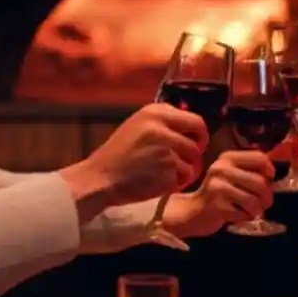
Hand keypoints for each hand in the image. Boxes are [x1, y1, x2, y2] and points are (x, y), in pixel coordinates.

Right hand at [61, 104, 207, 217]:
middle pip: (198, 142)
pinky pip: (185, 178)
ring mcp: (167, 150)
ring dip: (184, 171)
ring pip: (193, 162)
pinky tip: (159, 183)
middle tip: (184, 161)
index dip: (198, 134)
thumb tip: (191, 128)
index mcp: (154, 112)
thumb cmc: (117, 155)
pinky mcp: (168, 172)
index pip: (194, 120)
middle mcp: (163, 128)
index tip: (194, 142)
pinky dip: (176, 183)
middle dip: (195, 153)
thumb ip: (163, 124)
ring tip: (164, 174)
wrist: (99, 178)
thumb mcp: (137, 127)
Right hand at [164, 150, 275, 237]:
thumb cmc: (219, 193)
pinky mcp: (217, 206)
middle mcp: (221, 169)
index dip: (270, 170)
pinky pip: (244, 213)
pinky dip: (246, 217)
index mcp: (227, 158)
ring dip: (257, 209)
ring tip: (252, 211)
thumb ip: (251, 170)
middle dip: (267, 196)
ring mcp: (218, 187)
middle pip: (260, 181)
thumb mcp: (232, 174)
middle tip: (264, 203)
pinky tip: (238, 215)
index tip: (269, 179)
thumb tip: (275, 171)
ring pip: (253, 200)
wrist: (193, 212)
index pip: (259, 158)